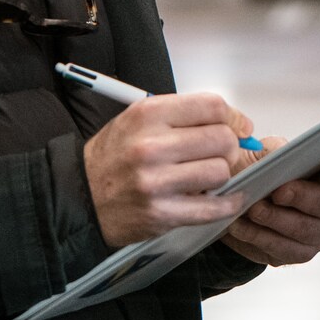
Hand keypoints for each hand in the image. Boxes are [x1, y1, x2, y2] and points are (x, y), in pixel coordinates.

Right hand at [84, 92, 255, 246]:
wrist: (81, 196)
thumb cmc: (113, 157)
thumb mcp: (137, 119)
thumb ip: (181, 116)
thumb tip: (232, 123)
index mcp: (148, 115)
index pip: (211, 106)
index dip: (234, 117)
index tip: (239, 127)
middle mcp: (151, 146)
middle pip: (221, 139)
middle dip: (229, 147)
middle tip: (221, 153)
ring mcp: (156, 182)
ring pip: (220, 172)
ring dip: (221, 176)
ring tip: (206, 176)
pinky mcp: (162, 213)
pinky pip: (213, 207)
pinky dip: (226, 204)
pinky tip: (223, 199)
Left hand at [224, 147, 319, 266]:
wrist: (241, 206)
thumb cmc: (262, 172)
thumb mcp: (265, 154)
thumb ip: (274, 150)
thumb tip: (277, 155)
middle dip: (302, 196)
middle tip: (279, 192)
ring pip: (303, 229)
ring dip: (275, 219)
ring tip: (253, 209)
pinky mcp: (301, 253)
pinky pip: (282, 248)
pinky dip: (258, 236)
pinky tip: (241, 225)